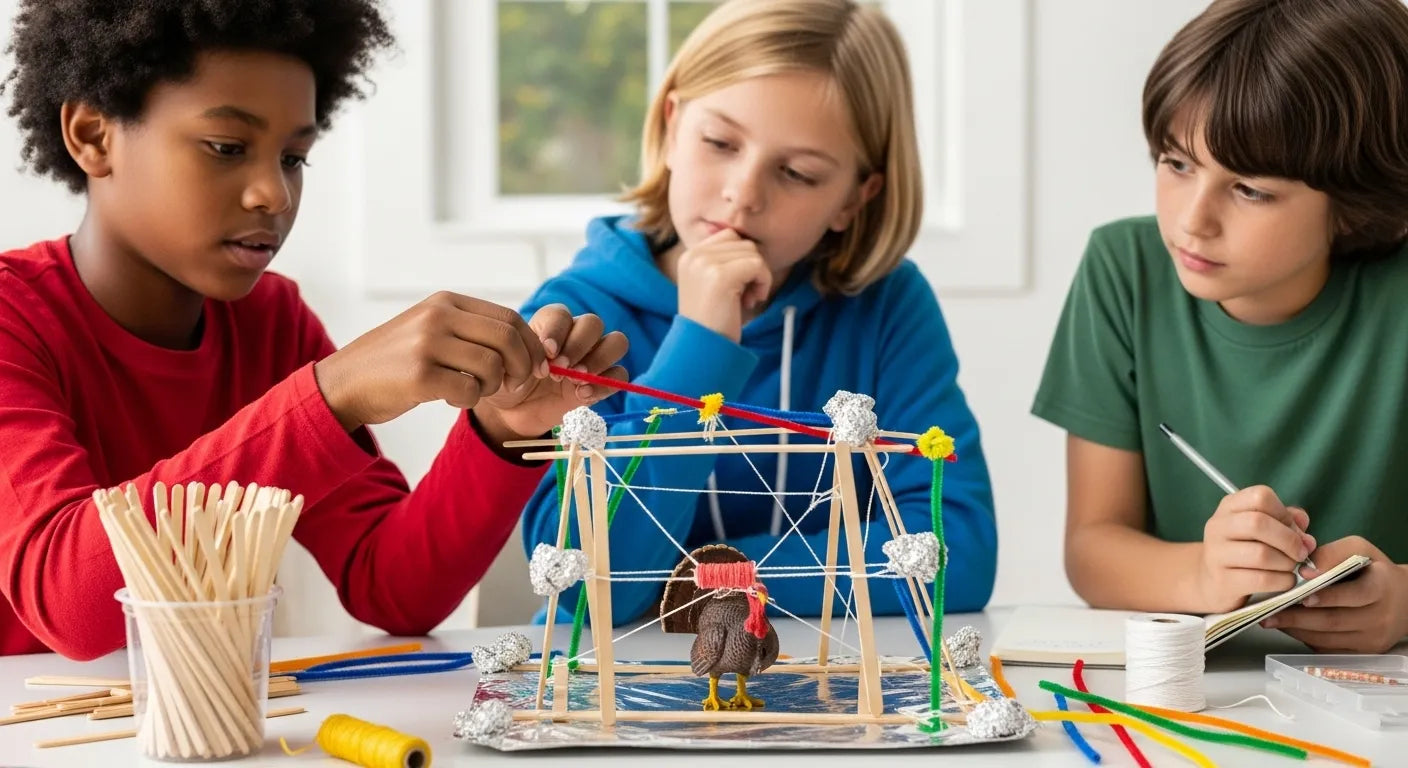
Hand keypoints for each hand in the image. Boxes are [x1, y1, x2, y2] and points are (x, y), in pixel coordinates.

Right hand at [313, 291, 546, 430]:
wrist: (344, 382)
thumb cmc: (396, 362)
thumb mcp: (431, 329)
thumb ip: (471, 330)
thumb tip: (526, 345)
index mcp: (447, 302)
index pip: (509, 317)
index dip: (531, 345)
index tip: (538, 367)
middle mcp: (438, 316)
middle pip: (508, 339)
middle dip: (523, 367)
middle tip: (516, 386)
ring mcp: (427, 343)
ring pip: (492, 366)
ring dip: (492, 387)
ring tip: (472, 390)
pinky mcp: (419, 375)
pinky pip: (469, 391)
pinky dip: (468, 400)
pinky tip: (451, 397)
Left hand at [473, 304, 628, 442]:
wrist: (512, 412)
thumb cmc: (508, 382)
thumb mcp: (504, 367)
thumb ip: (522, 355)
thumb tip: (545, 357)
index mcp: (550, 326)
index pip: (562, 314)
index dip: (557, 331)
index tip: (546, 352)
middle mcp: (575, 336)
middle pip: (593, 323)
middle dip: (578, 345)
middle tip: (560, 369)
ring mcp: (592, 358)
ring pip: (616, 342)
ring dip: (598, 359)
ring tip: (575, 380)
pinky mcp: (602, 382)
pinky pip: (620, 375)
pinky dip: (605, 384)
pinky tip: (582, 396)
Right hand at [674, 228, 771, 341]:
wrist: (704, 348)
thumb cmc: (715, 321)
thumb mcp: (713, 284)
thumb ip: (725, 262)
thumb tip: (751, 244)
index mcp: (690, 255)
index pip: (729, 236)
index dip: (742, 259)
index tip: (739, 285)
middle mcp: (694, 255)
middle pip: (742, 242)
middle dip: (752, 267)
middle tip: (746, 296)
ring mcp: (705, 264)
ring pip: (752, 252)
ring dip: (758, 275)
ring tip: (747, 299)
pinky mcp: (720, 275)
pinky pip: (757, 265)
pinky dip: (763, 282)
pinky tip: (752, 301)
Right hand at [1195, 486, 1315, 612]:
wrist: (1216, 584)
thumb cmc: (1247, 552)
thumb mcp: (1265, 531)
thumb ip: (1288, 524)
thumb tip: (1306, 538)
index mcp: (1229, 507)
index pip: (1261, 496)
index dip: (1284, 514)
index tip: (1294, 529)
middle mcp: (1217, 527)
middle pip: (1258, 523)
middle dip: (1289, 540)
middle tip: (1301, 553)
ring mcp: (1216, 554)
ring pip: (1261, 554)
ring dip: (1287, 563)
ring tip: (1290, 568)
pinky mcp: (1222, 581)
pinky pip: (1262, 579)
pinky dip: (1283, 581)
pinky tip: (1284, 581)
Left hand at [1262, 536, 1407, 651]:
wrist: (1403, 599)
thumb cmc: (1374, 570)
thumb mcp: (1360, 550)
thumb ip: (1333, 553)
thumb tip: (1305, 569)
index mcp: (1381, 587)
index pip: (1355, 594)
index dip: (1328, 596)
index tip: (1302, 594)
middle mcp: (1380, 617)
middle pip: (1334, 620)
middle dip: (1298, 616)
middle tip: (1269, 611)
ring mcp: (1372, 638)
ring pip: (1328, 638)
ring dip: (1296, 629)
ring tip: (1271, 619)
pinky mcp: (1363, 652)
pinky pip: (1329, 648)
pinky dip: (1305, 639)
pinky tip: (1288, 628)